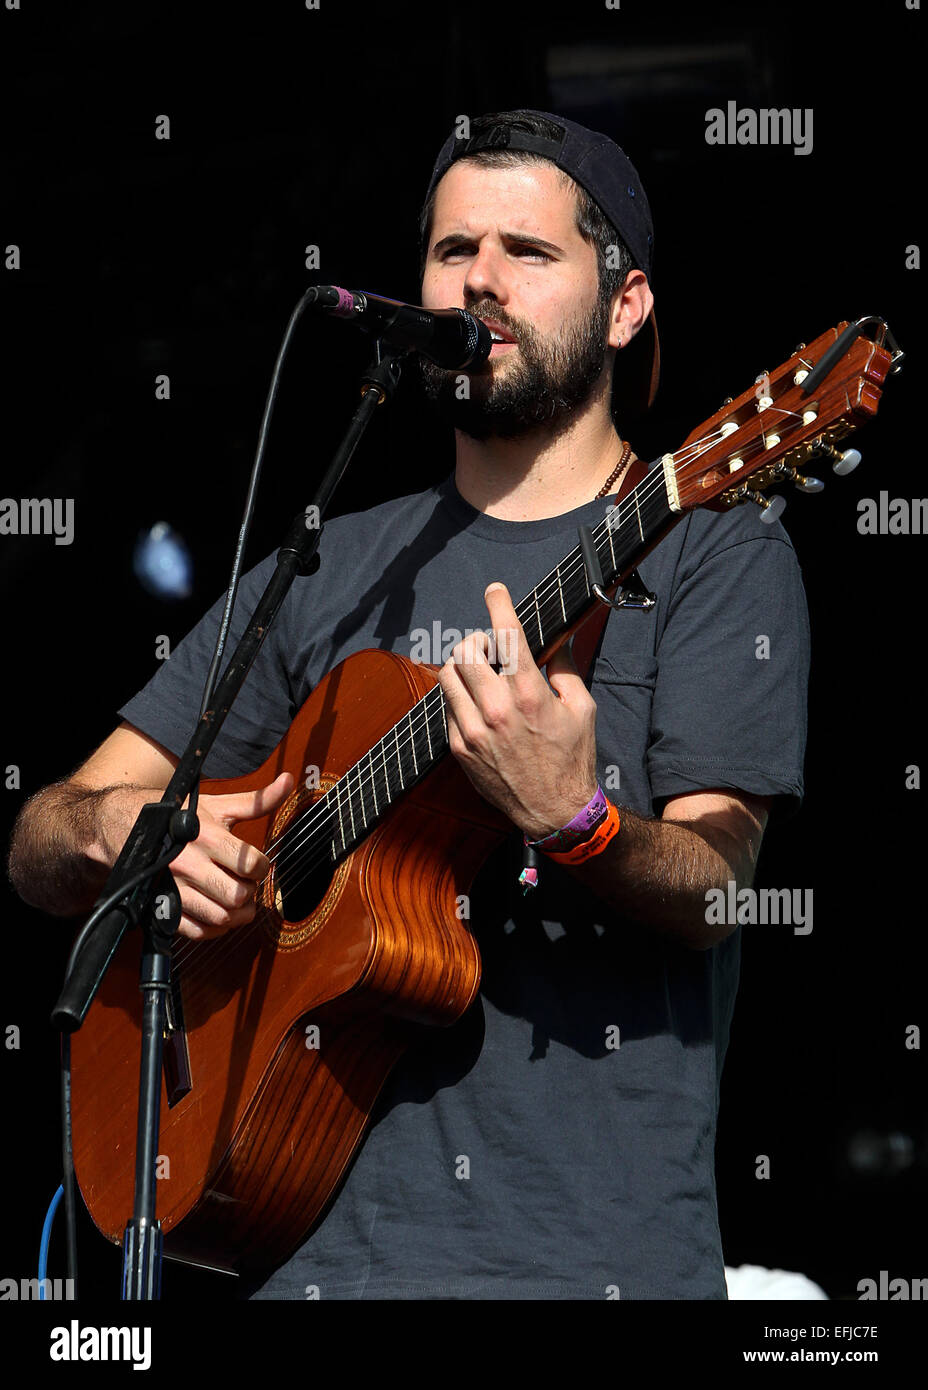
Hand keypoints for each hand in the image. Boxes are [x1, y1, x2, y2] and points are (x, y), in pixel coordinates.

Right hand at [102, 773, 292, 940]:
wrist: (123, 824)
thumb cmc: (176, 814)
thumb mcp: (217, 804)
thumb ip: (256, 800)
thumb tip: (289, 781)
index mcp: (207, 837)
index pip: (252, 865)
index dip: (261, 868)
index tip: (256, 865)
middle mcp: (189, 864)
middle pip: (238, 895)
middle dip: (250, 893)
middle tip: (247, 884)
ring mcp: (173, 888)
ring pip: (220, 917)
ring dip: (237, 914)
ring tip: (237, 900)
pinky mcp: (161, 906)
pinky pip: (196, 931)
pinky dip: (214, 928)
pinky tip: (218, 912)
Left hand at [437, 583, 597, 839]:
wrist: (554, 812)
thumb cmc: (572, 760)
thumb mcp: (582, 709)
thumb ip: (566, 669)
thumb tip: (558, 640)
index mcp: (530, 694)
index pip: (506, 635)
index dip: (498, 603)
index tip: (495, 590)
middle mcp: (497, 709)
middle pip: (466, 649)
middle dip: (478, 641)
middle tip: (490, 649)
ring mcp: (474, 730)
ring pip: (448, 674)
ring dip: (462, 666)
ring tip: (480, 675)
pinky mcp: (460, 748)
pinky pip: (447, 706)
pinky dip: (460, 698)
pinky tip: (478, 707)